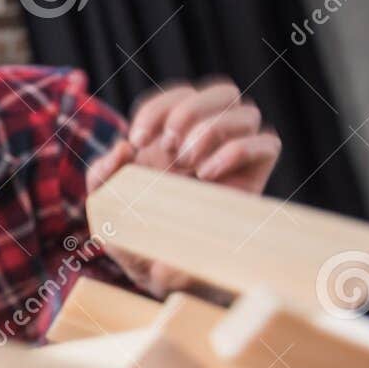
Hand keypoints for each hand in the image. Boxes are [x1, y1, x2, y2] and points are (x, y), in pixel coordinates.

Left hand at [87, 79, 281, 297]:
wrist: (168, 277)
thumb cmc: (138, 240)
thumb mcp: (107, 210)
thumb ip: (102, 178)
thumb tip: (121, 151)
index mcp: (176, 139)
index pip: (178, 96)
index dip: (158, 107)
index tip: (137, 141)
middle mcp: (211, 141)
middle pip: (221, 90)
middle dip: (190, 109)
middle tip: (168, 145)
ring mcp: (236, 156)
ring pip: (245, 110)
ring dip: (211, 128)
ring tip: (188, 164)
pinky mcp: (256, 177)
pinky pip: (267, 142)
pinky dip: (237, 150)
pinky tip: (206, 175)